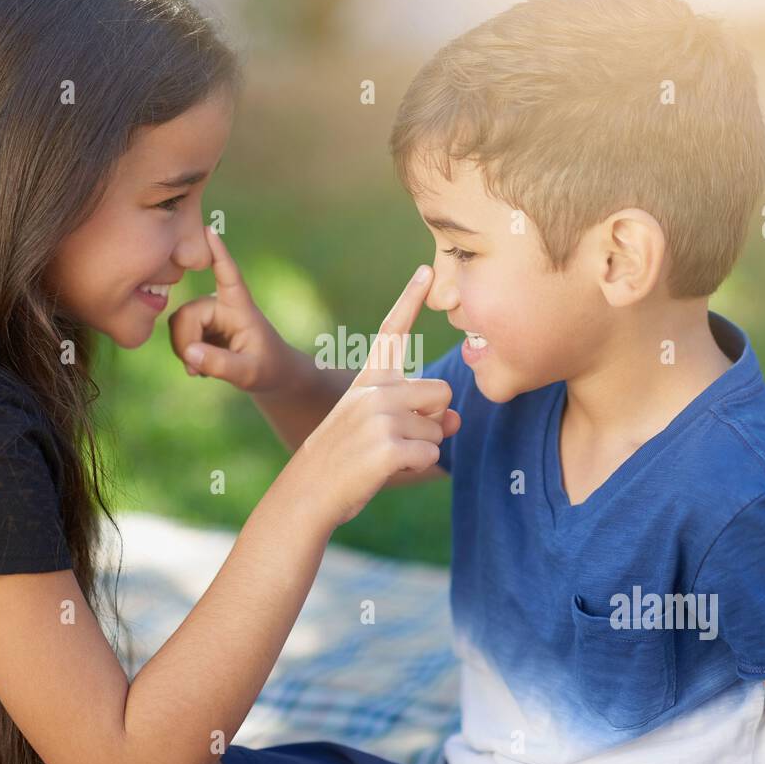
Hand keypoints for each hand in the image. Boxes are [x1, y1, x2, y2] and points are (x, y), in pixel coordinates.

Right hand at [168, 227, 299, 391]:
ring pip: (177, 324)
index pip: (228, 275)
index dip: (218, 254)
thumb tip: (190, 354)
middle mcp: (221, 304)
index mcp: (240, 307)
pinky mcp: (200, 325)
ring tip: (202, 371)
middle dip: (186, 343)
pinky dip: (185, 354)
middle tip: (197, 372)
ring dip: (184, 350)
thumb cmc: (268, 369)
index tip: (209, 229)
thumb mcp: (249, 373)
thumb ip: (221, 364)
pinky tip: (199, 367)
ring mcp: (208, 314)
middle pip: (187, 313)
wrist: (271, 375)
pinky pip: (178, 334)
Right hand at [291, 264, 460, 526]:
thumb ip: (420, 415)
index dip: (410, 299)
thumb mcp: (378, 428)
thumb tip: (456, 418)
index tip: (427, 271)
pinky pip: (433, 454)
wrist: (308, 493)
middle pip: (441, 392)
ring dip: (424, 447)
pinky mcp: (388, 448)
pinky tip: (386, 470)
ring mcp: (380, 418)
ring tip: (385, 455)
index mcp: (368, 380)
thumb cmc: (347, 461)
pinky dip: (419, 467)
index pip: (392, 332)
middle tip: (396, 438)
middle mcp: (373, 392)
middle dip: (433, 419)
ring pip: (440, 428)